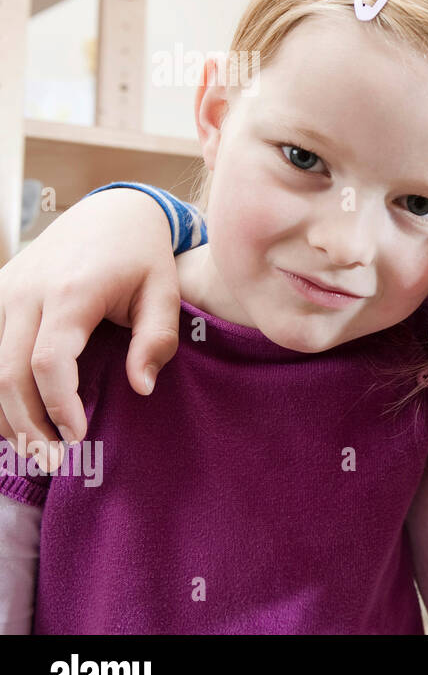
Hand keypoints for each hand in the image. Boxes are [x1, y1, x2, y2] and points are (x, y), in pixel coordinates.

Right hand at [0, 188, 181, 465]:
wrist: (111, 212)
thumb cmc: (144, 256)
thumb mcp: (165, 292)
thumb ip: (156, 340)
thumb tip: (141, 389)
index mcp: (70, 292)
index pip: (49, 361)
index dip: (59, 405)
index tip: (81, 437)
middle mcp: (25, 292)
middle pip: (7, 374)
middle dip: (28, 425)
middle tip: (55, 463)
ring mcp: (3, 292)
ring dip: (5, 415)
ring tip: (36, 451)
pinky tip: (15, 420)